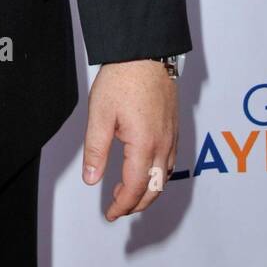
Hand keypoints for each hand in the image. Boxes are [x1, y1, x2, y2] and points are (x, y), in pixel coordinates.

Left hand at [82, 61, 178, 220]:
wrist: (145, 52)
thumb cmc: (122, 79)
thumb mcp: (100, 115)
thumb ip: (95, 150)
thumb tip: (92, 179)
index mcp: (144, 145)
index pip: (136, 188)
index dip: (122, 205)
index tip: (110, 213)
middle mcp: (163, 144)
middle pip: (155, 189)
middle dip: (136, 204)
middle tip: (117, 209)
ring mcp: (172, 136)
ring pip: (164, 177)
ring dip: (148, 191)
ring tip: (127, 193)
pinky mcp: (174, 127)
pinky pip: (169, 161)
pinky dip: (157, 176)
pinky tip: (144, 170)